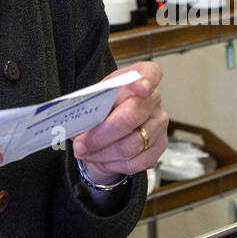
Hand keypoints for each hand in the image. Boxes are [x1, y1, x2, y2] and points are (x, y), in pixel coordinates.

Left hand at [72, 61, 168, 183]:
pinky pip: (134, 162)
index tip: (139, 88)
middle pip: (130, 118)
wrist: (110, 127)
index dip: (146, 81)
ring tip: (85, 152)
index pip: (150, 74)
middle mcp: (153, 99)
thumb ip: (90, 106)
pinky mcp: (159, 147)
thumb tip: (77, 123)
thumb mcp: (93, 99)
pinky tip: (101, 159)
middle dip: (100, 135)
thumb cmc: (103, 107)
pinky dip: (112, 164)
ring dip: (101, 153)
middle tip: (80, 144)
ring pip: (129, 146)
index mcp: (139, 78)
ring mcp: (159, 124)